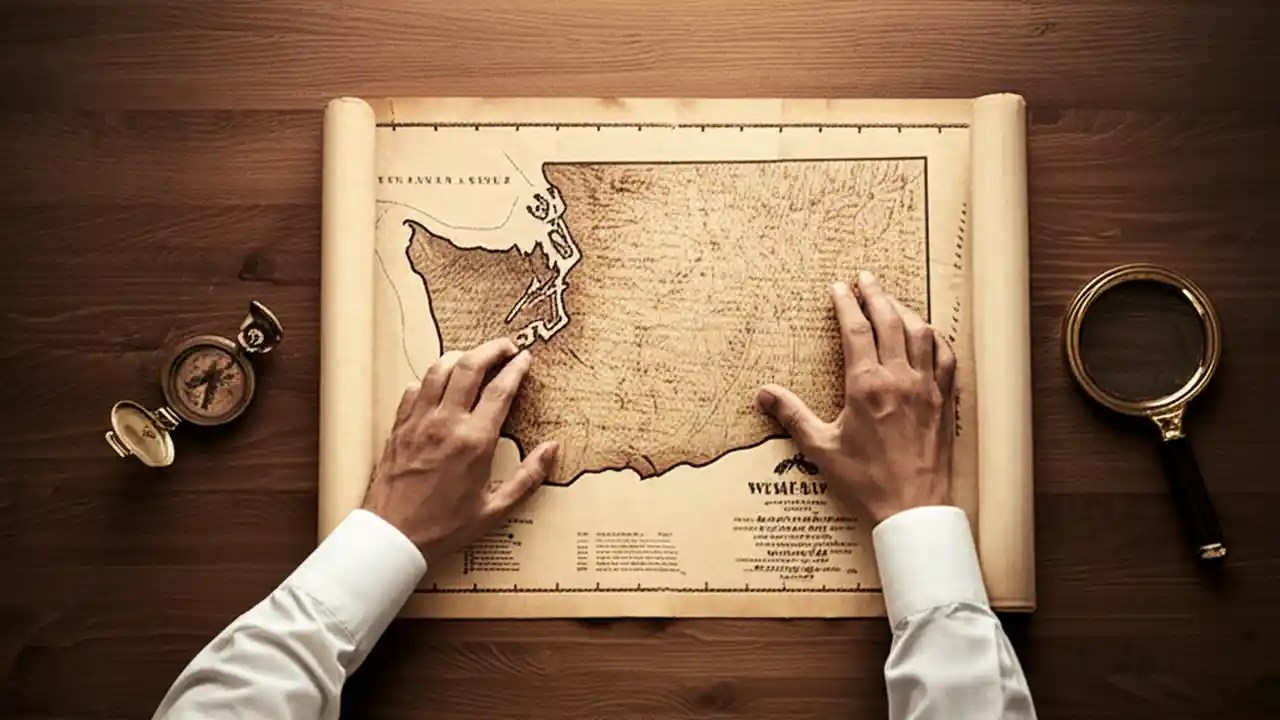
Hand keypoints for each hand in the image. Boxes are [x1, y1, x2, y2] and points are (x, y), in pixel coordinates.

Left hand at [363, 338, 558, 562]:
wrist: (394, 536)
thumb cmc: (445, 526)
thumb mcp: (496, 509)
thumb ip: (529, 477)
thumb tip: (552, 449)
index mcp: (474, 441)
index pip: (500, 389)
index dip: (516, 368)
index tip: (525, 358)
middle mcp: (446, 423)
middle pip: (469, 366)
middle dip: (491, 349)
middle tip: (505, 346)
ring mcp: (419, 422)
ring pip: (438, 370)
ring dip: (460, 357)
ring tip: (474, 357)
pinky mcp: (399, 427)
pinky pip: (414, 389)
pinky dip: (429, 380)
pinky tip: (438, 385)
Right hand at [756, 271, 955, 523]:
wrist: (913, 507)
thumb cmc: (866, 480)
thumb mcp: (820, 448)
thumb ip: (791, 415)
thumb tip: (763, 393)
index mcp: (867, 385)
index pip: (856, 330)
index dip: (846, 304)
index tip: (838, 288)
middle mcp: (900, 378)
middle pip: (890, 320)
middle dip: (876, 294)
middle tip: (865, 277)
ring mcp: (927, 387)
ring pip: (921, 332)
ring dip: (905, 310)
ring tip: (891, 300)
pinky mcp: (945, 401)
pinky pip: (946, 357)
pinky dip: (936, 338)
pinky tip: (929, 334)